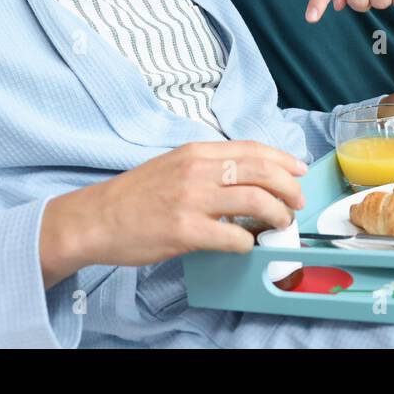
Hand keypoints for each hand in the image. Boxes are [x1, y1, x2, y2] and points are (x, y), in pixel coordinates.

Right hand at [40, 141, 307, 285]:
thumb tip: (247, 180)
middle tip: (296, 203)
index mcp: (195, 152)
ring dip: (276, 215)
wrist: (95, 219)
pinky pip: (233, 237)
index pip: (251, 149)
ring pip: (255, 201)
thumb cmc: (134, 197)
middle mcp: (196, 170)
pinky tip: (246, 244)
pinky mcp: (185, 230)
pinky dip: (248, 242)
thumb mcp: (173, 167)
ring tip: (280, 224)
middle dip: (288, 188)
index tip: (298, 171)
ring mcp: (191, 199)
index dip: (282, 160)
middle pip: (261, 172)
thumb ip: (207, 168)